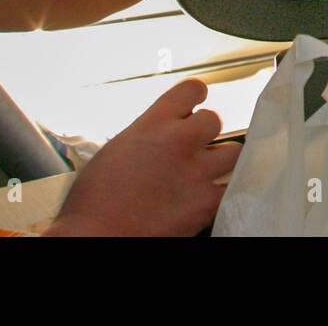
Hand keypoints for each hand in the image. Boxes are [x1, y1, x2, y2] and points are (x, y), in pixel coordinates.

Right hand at [44, 80, 240, 236]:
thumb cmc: (94, 199)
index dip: (195, 98)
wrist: (94, 237)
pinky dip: (222, 194)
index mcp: (153, 124)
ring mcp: (196, 171)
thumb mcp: (118, 149)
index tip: (193, 108)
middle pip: (214, 120)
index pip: (192, 89)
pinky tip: (206, 199)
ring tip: (204, 174)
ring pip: (232, 152)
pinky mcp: (205, 202)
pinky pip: (231, 189)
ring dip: (220, 162)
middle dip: (205, 134)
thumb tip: (161, 135)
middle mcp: (179, 141)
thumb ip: (147, 135)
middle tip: (193, 150)